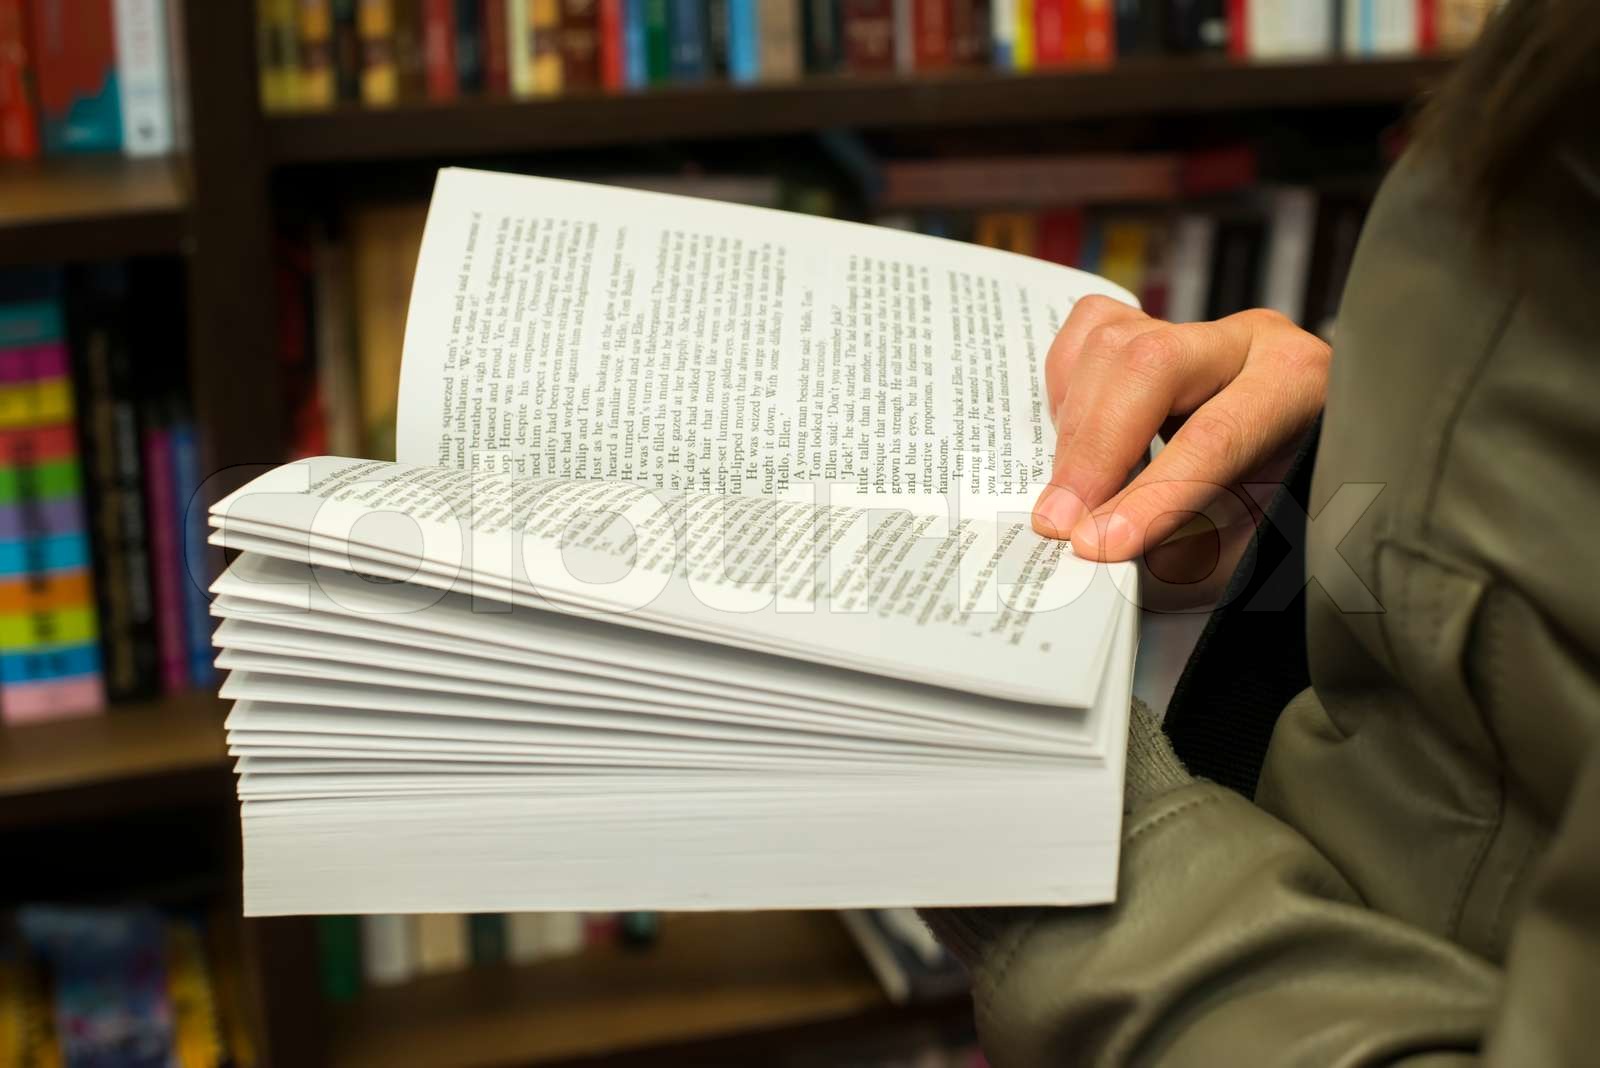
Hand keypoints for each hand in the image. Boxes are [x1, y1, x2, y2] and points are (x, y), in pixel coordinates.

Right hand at [1033, 297, 1329, 564]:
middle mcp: (1245, 342)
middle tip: (1061, 522)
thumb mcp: (1251, 545)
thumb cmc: (1277, 508)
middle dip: (1095, 453)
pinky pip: (1086, 331)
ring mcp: (1191, 328)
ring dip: (1075, 429)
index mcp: (1295, 385)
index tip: (1100, 542)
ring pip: (1110, 344)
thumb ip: (1187, 550)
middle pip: (1151, 365)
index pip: (1216, 433)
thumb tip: (1107, 549)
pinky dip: (1066, 389)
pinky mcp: (1147, 326)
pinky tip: (1075, 440)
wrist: (1286, 473)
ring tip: (1071, 494)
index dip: (1152, 492)